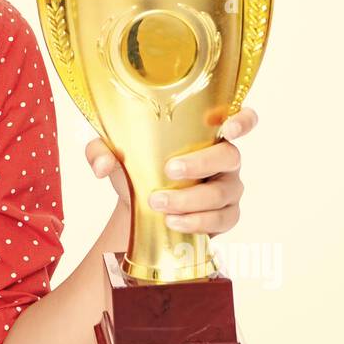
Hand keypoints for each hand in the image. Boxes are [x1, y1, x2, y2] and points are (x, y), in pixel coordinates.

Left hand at [85, 107, 257, 235]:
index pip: (240, 120)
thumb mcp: (114, 154)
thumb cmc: (137, 169)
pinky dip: (197, 222)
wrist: (138, 206)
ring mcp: (229, 189)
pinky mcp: (226, 216)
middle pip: (229, 157)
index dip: (242, 121)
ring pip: (222, 193)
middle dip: (199, 165)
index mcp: (206, 135)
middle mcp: (224, 159)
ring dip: (191, 200)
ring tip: (160, 206)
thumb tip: (101, 165)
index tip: (228, 128)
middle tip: (168, 171)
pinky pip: (222, 220)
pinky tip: (174, 222)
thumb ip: (100, 151)